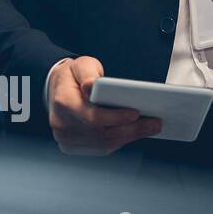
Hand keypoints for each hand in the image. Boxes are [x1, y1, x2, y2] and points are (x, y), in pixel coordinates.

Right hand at [47, 56, 161, 155]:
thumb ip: (88, 73)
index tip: (136, 113)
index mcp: (63, 102)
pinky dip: (120, 141)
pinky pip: (99, 148)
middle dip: (131, 130)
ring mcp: (65, 138)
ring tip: (151, 128)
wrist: (57, 88)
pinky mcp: (71, 146)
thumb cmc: (74, 76)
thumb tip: (91, 85)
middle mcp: (61, 123)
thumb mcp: (81, 65)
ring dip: (129, 137)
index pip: (92, 116)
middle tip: (155, 123)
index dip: (115, 118)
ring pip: (102, 144)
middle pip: (101, 133)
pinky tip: (135, 134)